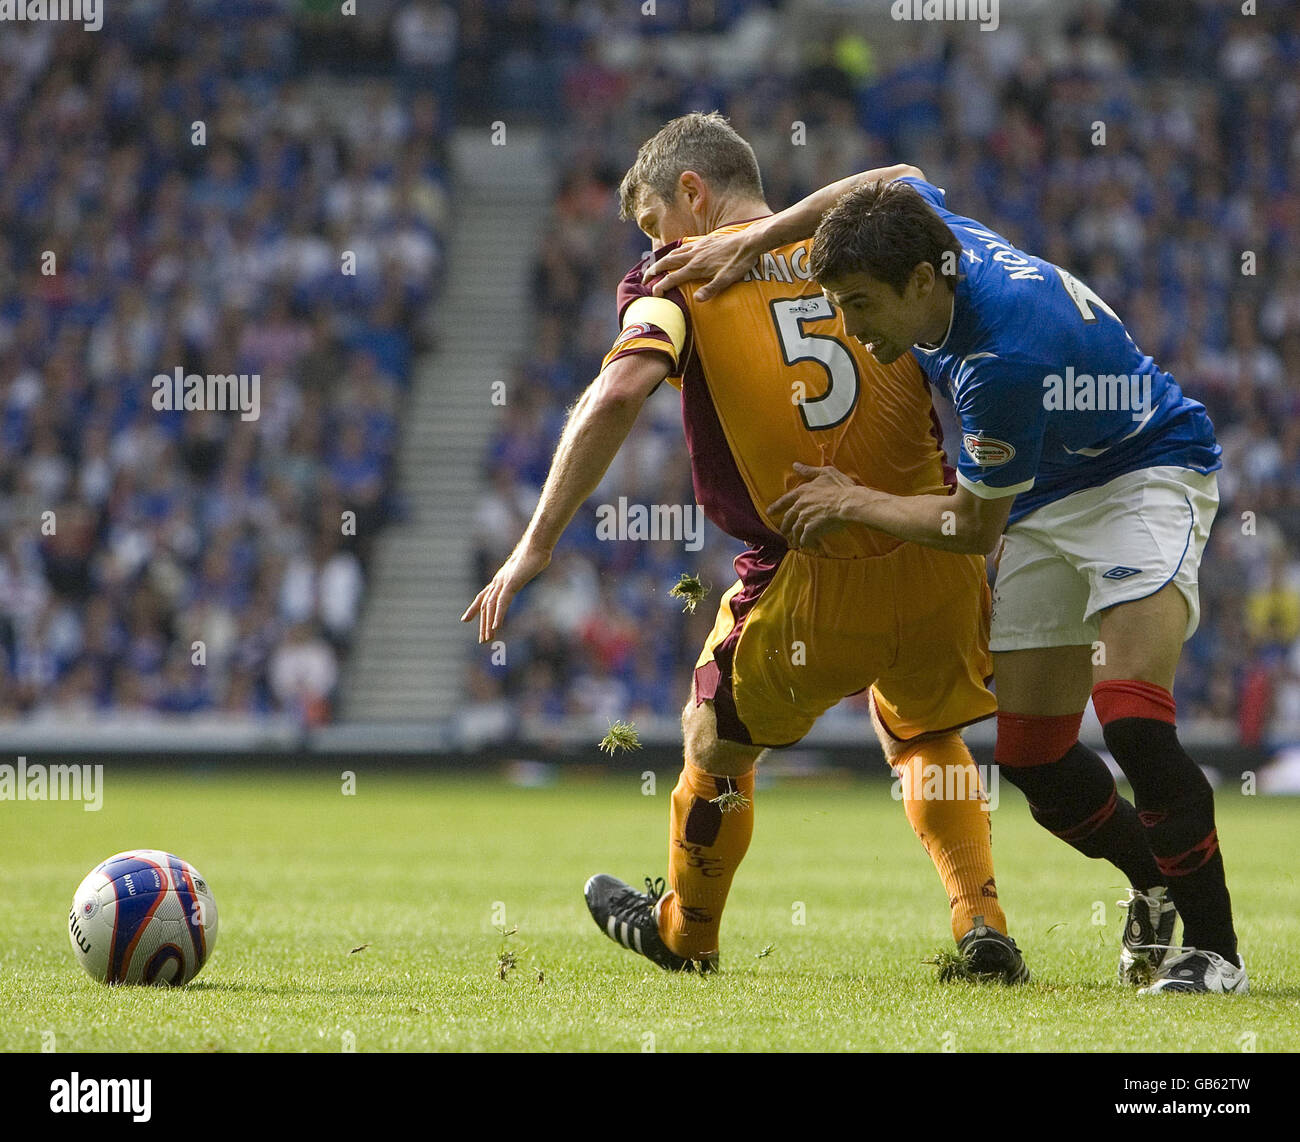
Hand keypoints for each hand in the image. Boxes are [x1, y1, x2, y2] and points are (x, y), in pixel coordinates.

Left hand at [460, 542, 551, 642]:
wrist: (536, 545)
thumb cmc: (535, 554)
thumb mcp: (526, 567)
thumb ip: (523, 572)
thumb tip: (530, 569)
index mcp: (500, 579)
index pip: (483, 596)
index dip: (474, 608)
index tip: (465, 619)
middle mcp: (498, 582)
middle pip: (486, 605)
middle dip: (483, 623)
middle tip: (482, 640)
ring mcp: (503, 582)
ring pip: (491, 606)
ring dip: (489, 624)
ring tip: (488, 638)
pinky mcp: (510, 583)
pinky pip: (502, 602)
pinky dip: (498, 615)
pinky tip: (496, 627)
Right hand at [644, 228, 759, 300]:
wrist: (750, 241)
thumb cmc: (740, 262)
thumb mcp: (727, 279)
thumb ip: (711, 289)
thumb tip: (696, 300)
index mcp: (697, 266)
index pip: (673, 278)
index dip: (661, 286)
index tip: (653, 294)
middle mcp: (694, 255)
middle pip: (667, 262)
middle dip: (653, 271)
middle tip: (645, 279)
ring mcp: (698, 246)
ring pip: (674, 253)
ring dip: (662, 260)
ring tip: (655, 267)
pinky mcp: (704, 241)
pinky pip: (684, 246)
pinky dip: (675, 251)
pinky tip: (677, 253)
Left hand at [766, 462, 861, 550]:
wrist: (849, 502)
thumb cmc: (840, 486)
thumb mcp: (825, 472)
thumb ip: (809, 470)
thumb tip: (795, 465)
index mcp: (802, 491)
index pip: (784, 500)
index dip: (776, 506)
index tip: (769, 511)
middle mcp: (800, 505)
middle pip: (788, 517)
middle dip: (784, 525)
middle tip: (782, 531)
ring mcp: (805, 517)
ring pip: (795, 529)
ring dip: (794, 536)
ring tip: (794, 541)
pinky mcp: (812, 528)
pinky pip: (804, 538)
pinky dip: (804, 542)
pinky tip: (805, 545)